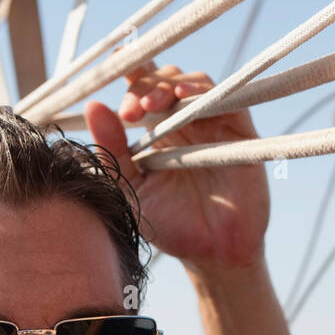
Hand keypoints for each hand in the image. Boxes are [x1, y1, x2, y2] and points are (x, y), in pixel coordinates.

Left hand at [83, 63, 269, 272]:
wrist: (211, 255)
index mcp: (156, 131)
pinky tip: (184, 98)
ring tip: (152, 105)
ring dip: (170, 85)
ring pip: (194, 82)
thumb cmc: (170, 224)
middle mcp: (185, 122)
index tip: (118, 105)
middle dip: (146, 85)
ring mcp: (214, 126)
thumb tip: (93, 107)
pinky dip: (204, 92)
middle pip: (166, 79)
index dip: (129, 80)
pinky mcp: (241, 133)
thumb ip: (112, 150)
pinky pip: (227, 99)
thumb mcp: (131, 187)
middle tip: (133, 109)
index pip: (142, 89)